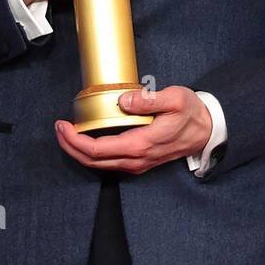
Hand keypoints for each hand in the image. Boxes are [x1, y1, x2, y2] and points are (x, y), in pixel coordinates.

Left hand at [54, 86, 213, 174]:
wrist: (206, 131)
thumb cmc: (191, 113)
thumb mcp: (175, 99)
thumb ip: (149, 100)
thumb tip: (124, 100)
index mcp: (140, 144)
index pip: (97, 149)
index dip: (75, 140)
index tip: (63, 125)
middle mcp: (136, 159)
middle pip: (92, 161)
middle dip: (70, 146)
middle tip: (58, 128)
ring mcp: (137, 163)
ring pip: (99, 165)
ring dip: (79, 151)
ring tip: (66, 133)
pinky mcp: (139, 161)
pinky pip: (108, 162)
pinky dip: (92, 154)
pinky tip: (86, 140)